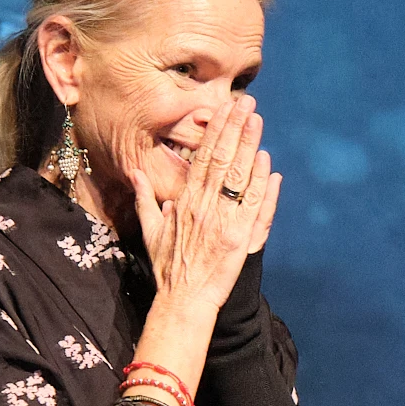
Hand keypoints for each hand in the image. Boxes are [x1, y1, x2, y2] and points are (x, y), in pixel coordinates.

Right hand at [130, 95, 282, 312]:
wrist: (183, 302)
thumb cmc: (167, 268)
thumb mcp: (149, 231)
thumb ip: (144, 199)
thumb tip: (134, 173)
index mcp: (185, 202)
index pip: (202, 158)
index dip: (216, 131)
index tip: (225, 109)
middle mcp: (205, 208)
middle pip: (223, 160)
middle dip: (236, 129)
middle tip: (247, 103)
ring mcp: (225, 223)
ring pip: (240, 178)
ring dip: (251, 148)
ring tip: (258, 122)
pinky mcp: (241, 240)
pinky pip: (256, 208)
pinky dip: (264, 187)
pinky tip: (269, 166)